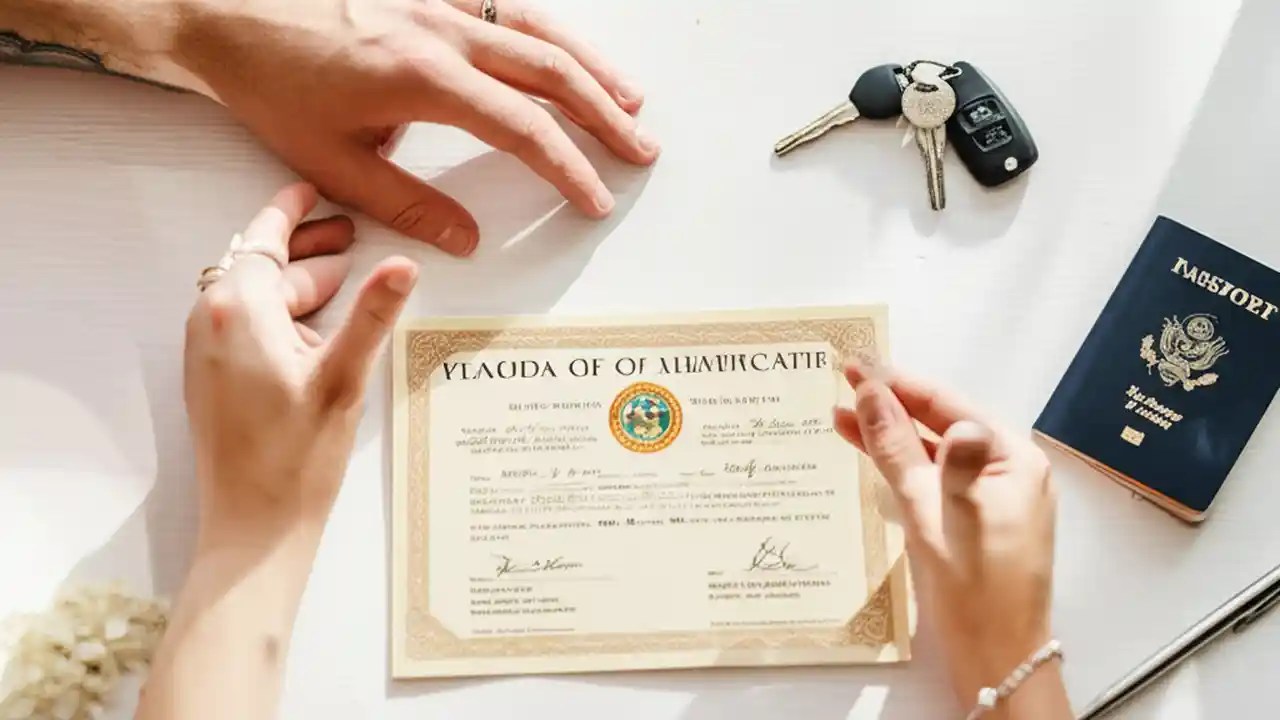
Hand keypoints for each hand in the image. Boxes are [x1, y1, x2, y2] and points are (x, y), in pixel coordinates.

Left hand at [172, 0, 659, 255]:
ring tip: (629, 97)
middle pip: (550, 69)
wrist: (222, 12)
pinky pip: (503, 0)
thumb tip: (465, 237)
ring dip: (590, 64)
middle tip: (641, 147)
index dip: (568, 166)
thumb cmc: (270, 83)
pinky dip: (543, 23)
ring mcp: (437, 0)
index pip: (523, 127)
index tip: (595, 197)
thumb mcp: (333, 161)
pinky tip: (562, 44)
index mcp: (424, 76)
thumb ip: (407, 203)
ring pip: (537, 27)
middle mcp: (442, 29)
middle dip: (604, 113)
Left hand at [184, 182, 415, 526]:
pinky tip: (318, 334)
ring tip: (346, 286)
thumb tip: (403, 263)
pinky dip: (282, 315)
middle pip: (262, 266)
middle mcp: (210, 321)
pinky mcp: (214, 379)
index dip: (291, 209)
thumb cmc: (297, 456)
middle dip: (306, 251)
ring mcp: (207, 352)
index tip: (315, 188)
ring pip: (255, 297)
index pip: (264, 238)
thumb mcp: (344, 377)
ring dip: (297, 286)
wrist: (254, 525)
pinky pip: (247, 327)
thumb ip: (372, 313)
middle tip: (352, 237)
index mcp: (237, 309)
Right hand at [833, 364, 1070, 717]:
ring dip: (888, 433)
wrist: (1000, 657)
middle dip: (889, 403)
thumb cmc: (977, 587)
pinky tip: (870, 452)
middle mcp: (1005, 469)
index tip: (856, 364)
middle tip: (842, 379)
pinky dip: (899, 464)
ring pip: (930, 451)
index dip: (897, 383)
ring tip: (840, 413)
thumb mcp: (932, 510)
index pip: (946, 404)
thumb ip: (902, 448)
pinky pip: (932, 478)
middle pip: (938, 423)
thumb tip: (877, 392)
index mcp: (1011, 457)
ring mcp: (990, 495)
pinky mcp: (973, 519)